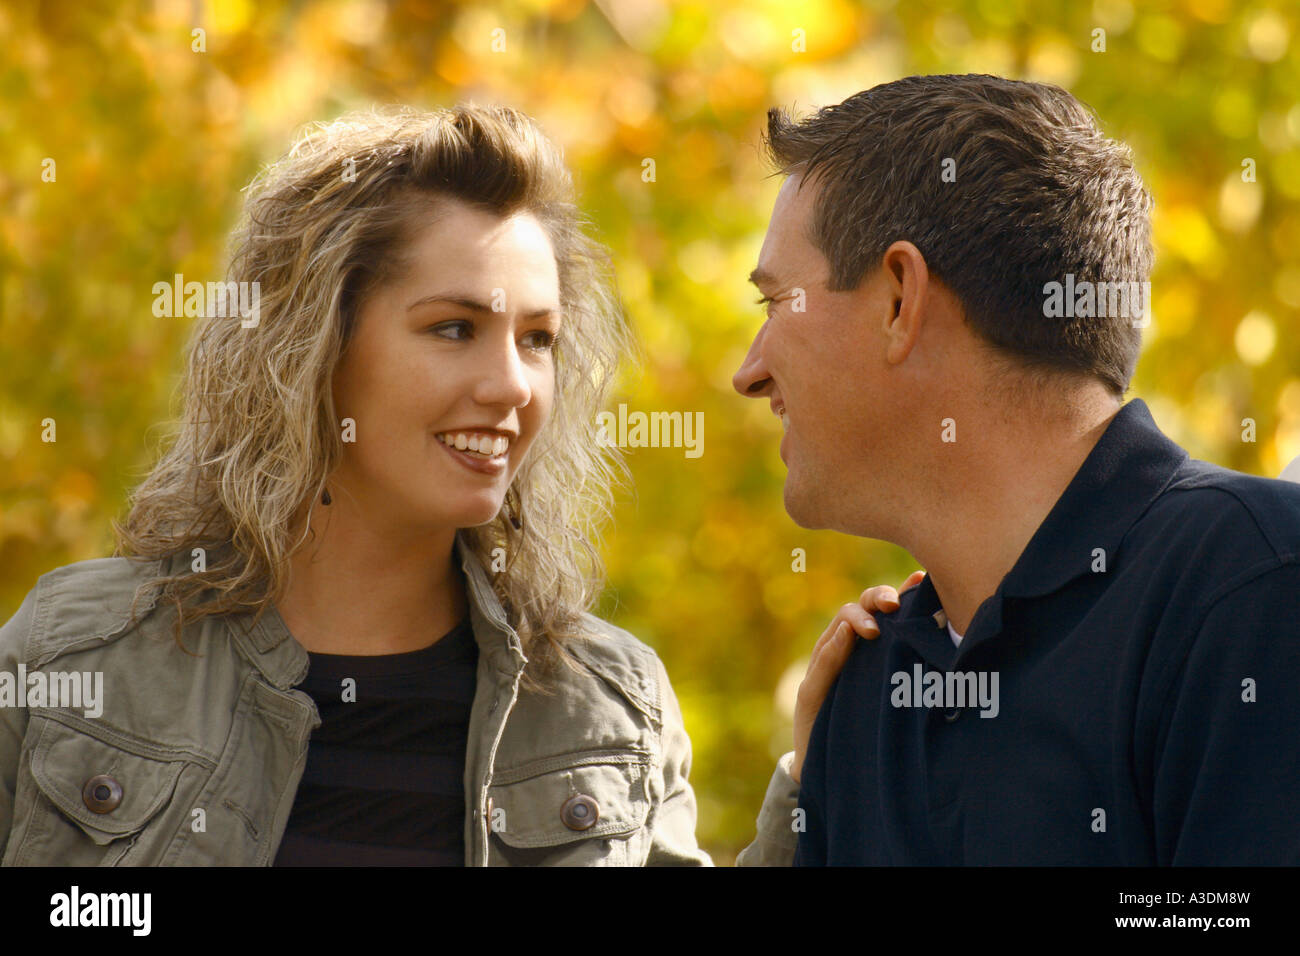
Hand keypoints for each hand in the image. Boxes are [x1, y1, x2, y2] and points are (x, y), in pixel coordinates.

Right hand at [791, 570, 925, 784]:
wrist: (832, 768)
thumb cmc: (872, 729)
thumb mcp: (899, 698)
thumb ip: (914, 671)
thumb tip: (953, 646)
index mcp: (872, 648)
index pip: (885, 609)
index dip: (902, 591)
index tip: (921, 581)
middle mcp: (848, 649)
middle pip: (861, 607)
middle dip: (877, 599)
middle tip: (894, 605)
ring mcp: (827, 666)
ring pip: (840, 625)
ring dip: (857, 619)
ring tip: (873, 627)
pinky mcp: (811, 689)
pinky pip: (822, 662)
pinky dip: (834, 646)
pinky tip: (846, 637)